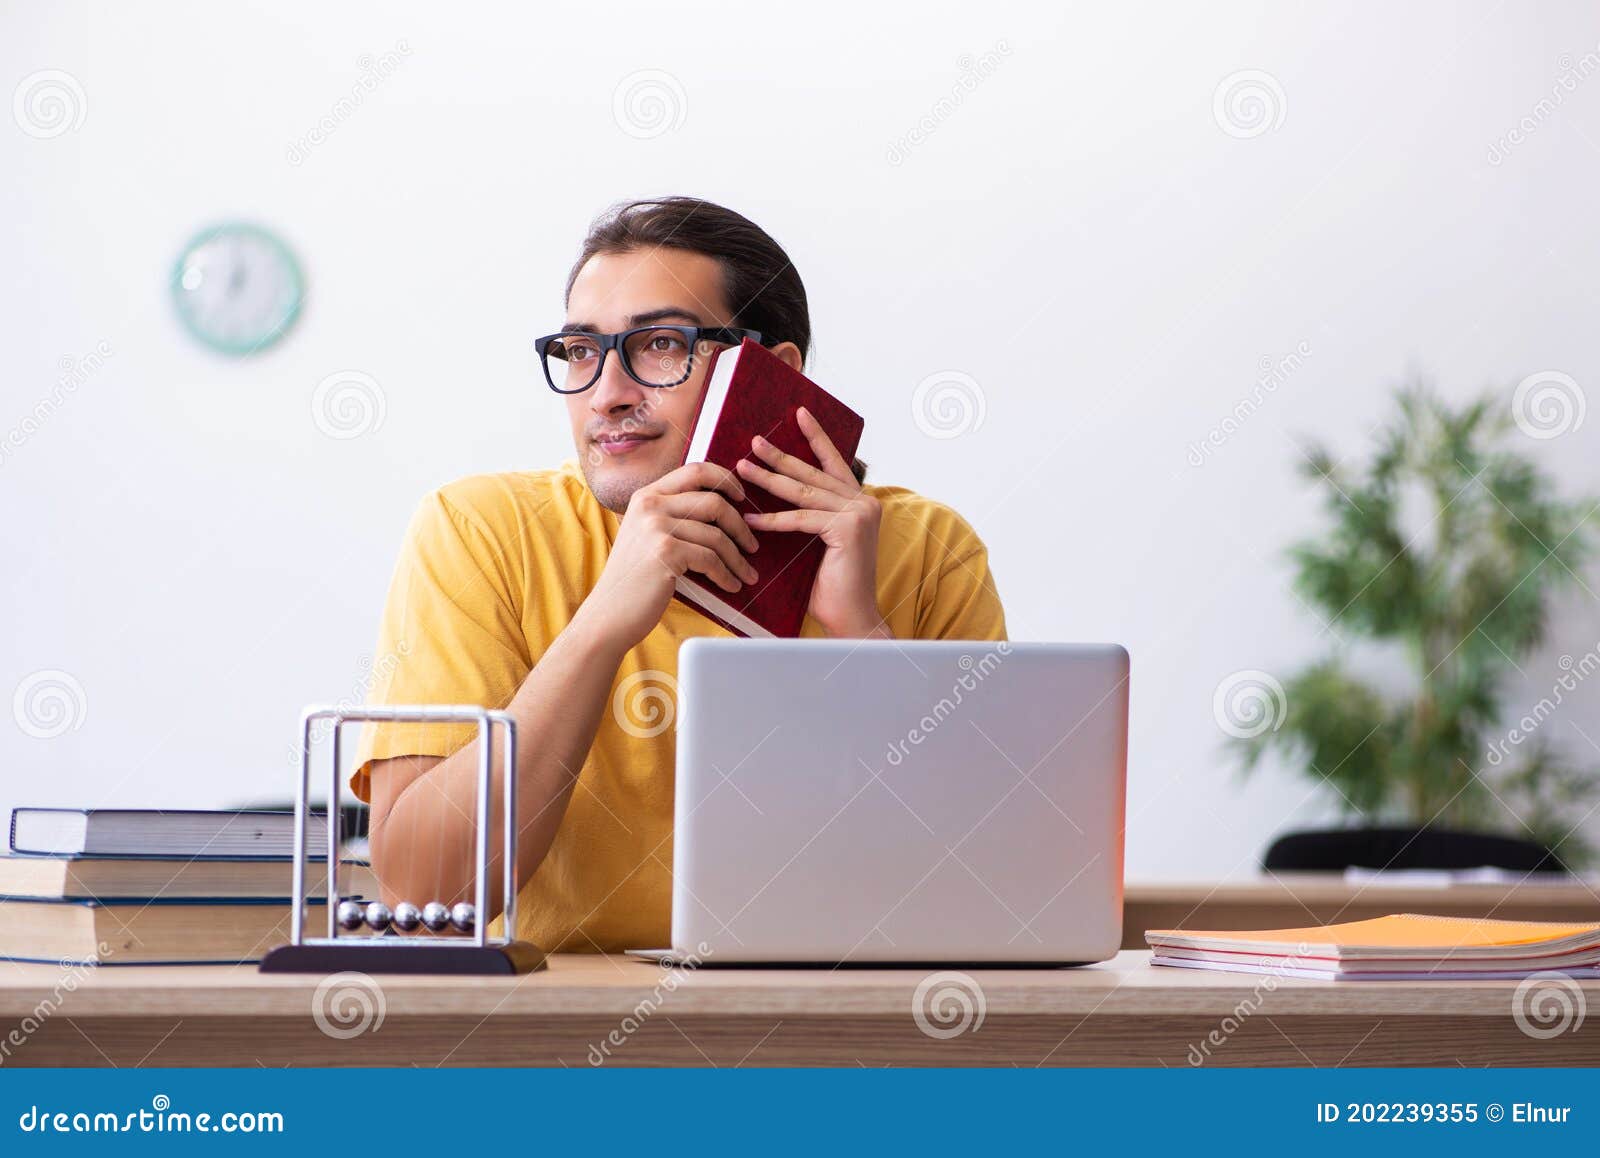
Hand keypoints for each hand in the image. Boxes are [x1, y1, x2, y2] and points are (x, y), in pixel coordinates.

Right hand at [577, 462, 760, 651]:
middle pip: (714, 502)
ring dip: (738, 558)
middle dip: (740, 526)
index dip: (725, 479)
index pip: (695, 470)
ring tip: (747, 573)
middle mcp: (650, 505)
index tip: (742, 497)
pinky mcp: (665, 553)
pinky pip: (710, 559)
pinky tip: (731, 585)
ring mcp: (656, 527)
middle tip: (752, 545)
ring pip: (716, 535)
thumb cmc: (635, 577)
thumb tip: (722, 506)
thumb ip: (673, 514)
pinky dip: (726, 575)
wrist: (609, 612)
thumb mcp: (647, 534)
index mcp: (647, 495)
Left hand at [736, 407, 889, 638]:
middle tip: (754, 441)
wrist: (851, 618)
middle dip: (780, 456)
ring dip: (769, 479)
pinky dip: (773, 520)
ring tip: (743, 467)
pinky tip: (749, 519)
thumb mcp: (817, 542)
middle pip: (813, 474)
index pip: (832, 464)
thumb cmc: (830, 586)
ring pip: (804, 492)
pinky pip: (801, 519)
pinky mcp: (848, 528)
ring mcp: (859, 513)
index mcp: (859, 502)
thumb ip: (808, 517)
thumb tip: (775, 495)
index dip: (816, 437)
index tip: (799, 414)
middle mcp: (864, 502)